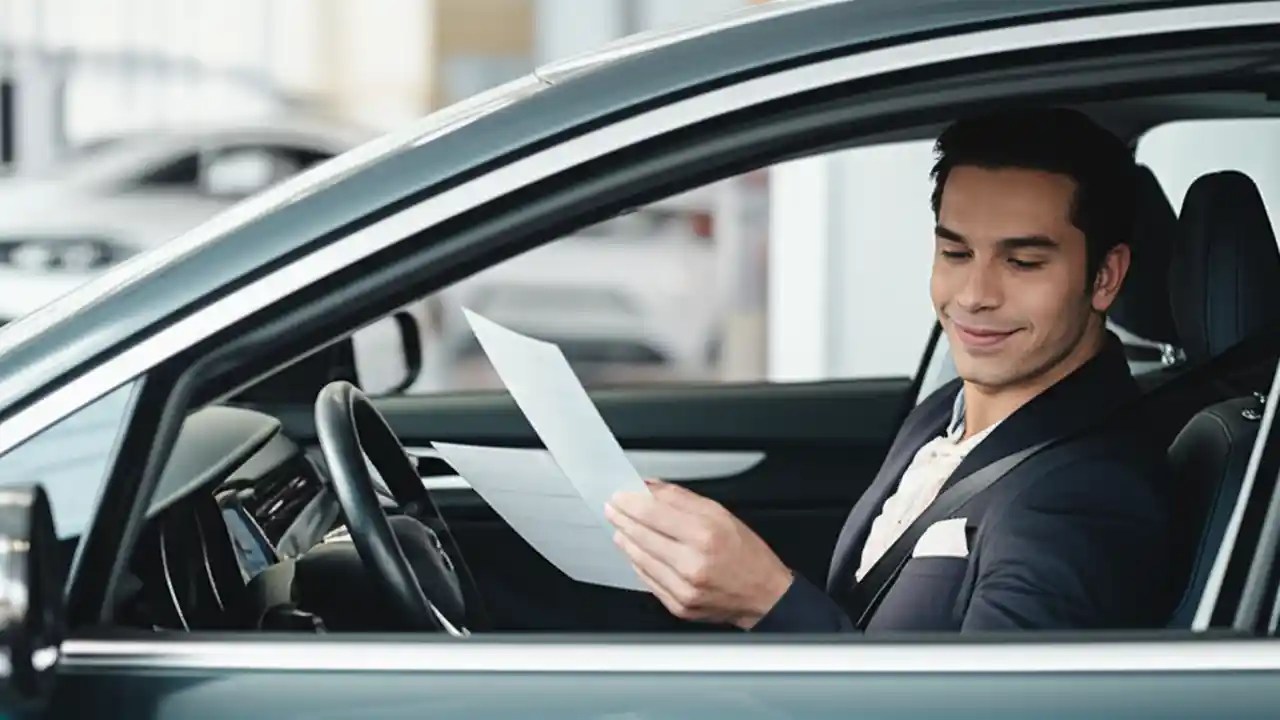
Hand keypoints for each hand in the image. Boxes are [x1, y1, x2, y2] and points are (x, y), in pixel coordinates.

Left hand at [605, 479, 793, 628]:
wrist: (764, 596)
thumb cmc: (746, 553)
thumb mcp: (721, 514)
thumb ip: (681, 499)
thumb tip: (650, 488)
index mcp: (705, 535)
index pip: (653, 513)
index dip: (631, 502)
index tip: (619, 495)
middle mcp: (692, 564)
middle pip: (642, 535)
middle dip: (622, 519)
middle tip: (612, 508)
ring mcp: (683, 588)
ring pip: (640, 559)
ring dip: (626, 540)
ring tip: (620, 528)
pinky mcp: (678, 606)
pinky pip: (648, 580)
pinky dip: (639, 563)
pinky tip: (636, 552)